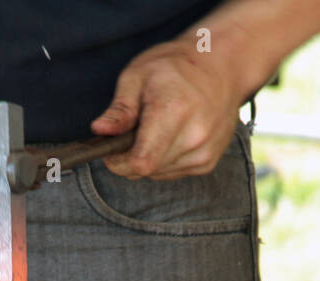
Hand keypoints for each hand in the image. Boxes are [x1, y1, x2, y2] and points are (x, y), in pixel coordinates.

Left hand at [90, 39, 250, 180]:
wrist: (220, 68)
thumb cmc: (173, 68)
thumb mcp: (137, 76)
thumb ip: (119, 108)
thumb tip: (100, 130)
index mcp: (174, 111)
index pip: (141, 162)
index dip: (119, 162)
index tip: (112, 149)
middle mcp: (194, 136)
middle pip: (147, 170)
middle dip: (131, 157)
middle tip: (134, 130)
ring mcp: (204, 152)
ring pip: (158, 174)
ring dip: (148, 158)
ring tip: (156, 128)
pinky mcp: (208, 162)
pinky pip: (173, 173)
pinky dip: (164, 160)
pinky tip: (171, 135)